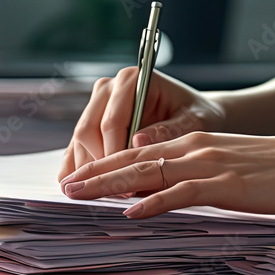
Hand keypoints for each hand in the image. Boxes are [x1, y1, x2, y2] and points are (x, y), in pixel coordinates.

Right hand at [59, 68, 226, 180]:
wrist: (194, 115)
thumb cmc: (197, 115)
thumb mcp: (193, 122)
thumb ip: (168, 130)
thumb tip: (138, 140)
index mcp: (131, 79)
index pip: (111, 121)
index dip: (115, 154)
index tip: (127, 182)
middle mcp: (108, 88)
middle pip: (87, 132)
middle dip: (100, 166)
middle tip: (118, 193)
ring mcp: (96, 106)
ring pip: (79, 142)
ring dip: (91, 171)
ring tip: (111, 195)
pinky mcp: (92, 124)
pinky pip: (77, 149)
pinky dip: (81, 170)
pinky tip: (91, 191)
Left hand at [59, 131, 274, 217]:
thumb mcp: (230, 165)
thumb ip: (197, 175)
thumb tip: (167, 192)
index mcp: (194, 143)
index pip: (140, 152)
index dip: (107, 164)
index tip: (80, 177)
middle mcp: (194, 148)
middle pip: (133, 159)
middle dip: (95, 173)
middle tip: (63, 186)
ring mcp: (207, 164)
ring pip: (147, 172)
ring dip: (109, 185)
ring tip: (79, 195)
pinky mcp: (224, 183)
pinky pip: (180, 193)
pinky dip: (152, 203)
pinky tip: (129, 213)